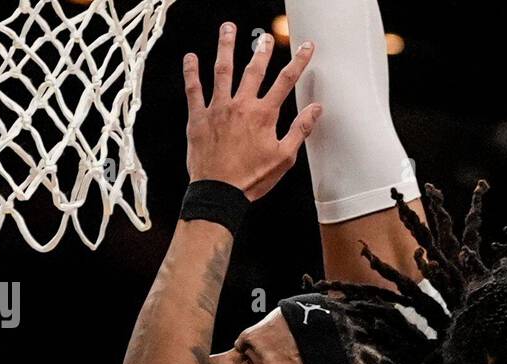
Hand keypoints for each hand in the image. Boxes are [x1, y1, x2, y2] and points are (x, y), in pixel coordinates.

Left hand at [184, 24, 321, 200]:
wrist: (219, 192)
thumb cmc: (252, 179)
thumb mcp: (284, 158)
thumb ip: (300, 130)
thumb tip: (316, 109)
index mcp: (264, 115)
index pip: (286, 81)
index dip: (298, 62)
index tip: (306, 47)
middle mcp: (241, 106)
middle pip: (254, 70)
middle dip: (262, 51)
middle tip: (266, 38)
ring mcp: (218, 109)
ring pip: (222, 71)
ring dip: (226, 47)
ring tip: (228, 29)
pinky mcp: (198, 117)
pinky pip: (193, 89)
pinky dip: (191, 72)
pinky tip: (190, 57)